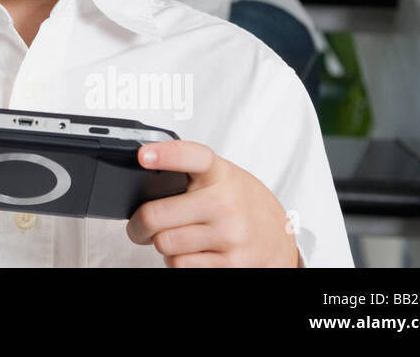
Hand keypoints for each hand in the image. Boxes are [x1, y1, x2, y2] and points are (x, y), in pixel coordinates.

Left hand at [127, 139, 300, 266]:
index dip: (167, 154)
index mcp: (221, 174)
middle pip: (155, 216)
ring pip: (164, 244)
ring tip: (175, 236)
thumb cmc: (240, 204)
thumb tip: (146, 178)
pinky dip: (177, 261)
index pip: (194, 157)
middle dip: (139, 224)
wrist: (280, 238)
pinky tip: (191, 251)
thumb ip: (188, 174)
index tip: (144, 155)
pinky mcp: (232, 266)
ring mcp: (230, 236)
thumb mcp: (220, 177)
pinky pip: (179, 266)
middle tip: (140, 224)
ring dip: (161, 243)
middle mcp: (226, 203)